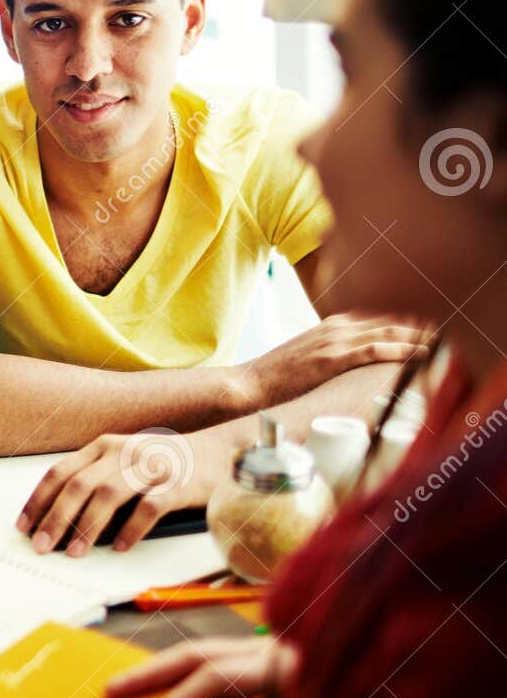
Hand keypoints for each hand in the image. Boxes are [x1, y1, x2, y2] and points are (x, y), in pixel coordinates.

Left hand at [17, 427, 228, 553]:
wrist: (220, 454)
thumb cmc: (163, 465)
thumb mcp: (123, 463)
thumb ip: (94, 480)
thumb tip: (58, 520)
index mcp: (104, 447)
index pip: (60, 472)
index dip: (39, 500)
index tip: (25, 526)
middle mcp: (123, 452)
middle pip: (79, 486)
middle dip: (56, 518)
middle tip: (42, 546)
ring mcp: (151, 467)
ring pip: (108, 495)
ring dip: (87, 527)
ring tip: (74, 552)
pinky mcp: (178, 484)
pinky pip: (149, 508)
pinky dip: (132, 529)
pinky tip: (121, 548)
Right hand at [103, 636, 297, 697]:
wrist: (406, 690)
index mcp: (285, 666)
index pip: (219, 675)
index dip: (182, 697)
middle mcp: (270, 649)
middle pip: (199, 652)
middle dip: (152, 671)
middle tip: (112, 689)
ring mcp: (267, 648)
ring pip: (203, 650)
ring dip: (162, 667)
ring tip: (125, 684)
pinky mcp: (268, 655)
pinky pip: (217, 656)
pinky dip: (185, 668)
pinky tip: (164, 682)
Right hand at [235, 312, 432, 410]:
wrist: (248, 384)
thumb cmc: (273, 377)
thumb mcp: (306, 357)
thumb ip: (331, 354)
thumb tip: (351, 367)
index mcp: (331, 324)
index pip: (379, 313)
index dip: (408, 317)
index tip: (433, 322)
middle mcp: (335, 326)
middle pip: (390, 317)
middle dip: (421, 321)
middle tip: (449, 326)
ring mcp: (334, 340)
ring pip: (389, 330)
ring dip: (420, 333)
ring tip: (447, 337)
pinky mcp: (332, 358)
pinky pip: (376, 350)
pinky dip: (403, 349)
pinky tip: (423, 353)